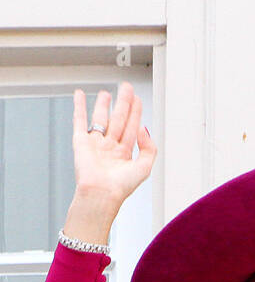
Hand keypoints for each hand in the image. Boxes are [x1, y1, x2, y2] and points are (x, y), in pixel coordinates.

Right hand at [64, 83, 155, 243]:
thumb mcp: (145, 168)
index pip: (131, 128)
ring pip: (100, 119)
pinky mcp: (81, 142)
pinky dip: (79, 106)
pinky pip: (79, 120)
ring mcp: (95, 144)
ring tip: (107, 93)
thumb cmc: (120, 187)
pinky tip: (80, 95)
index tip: (138, 99)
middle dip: (123, 103)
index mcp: (124, 154)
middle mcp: (110, 148)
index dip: (135, 113)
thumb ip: (149, 148)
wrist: (100, 193)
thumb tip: (143, 129)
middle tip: (126, 88)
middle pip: (118, 119)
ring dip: (103, 105)